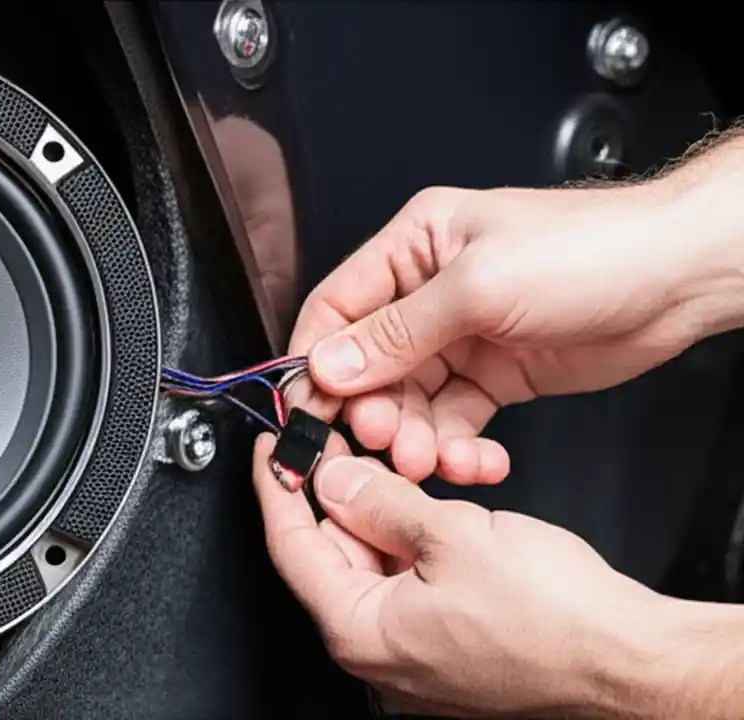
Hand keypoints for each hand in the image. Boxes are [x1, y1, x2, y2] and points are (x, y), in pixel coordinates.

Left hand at [252, 436, 743, 717]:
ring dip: (383, 512)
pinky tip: (435, 507)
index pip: (290, 546)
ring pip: (375, 565)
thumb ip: (382, 502)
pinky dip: (414, 541)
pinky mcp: (449, 648)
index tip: (272, 447)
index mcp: (360, 631)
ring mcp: (414, 655)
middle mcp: (378, 653)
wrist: (630, 662)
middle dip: (339, 492)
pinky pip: (411, 584)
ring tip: (403, 467)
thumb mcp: (453, 535)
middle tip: (343, 440)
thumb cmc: (556, 620)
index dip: (277, 486)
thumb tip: (337, 480)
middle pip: (331, 553)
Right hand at [288, 180, 743, 484]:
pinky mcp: (494, 376)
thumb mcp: (478, 287)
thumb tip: (330, 364)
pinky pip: (453, 422)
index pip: (337, 307)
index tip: (305, 408)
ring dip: (413, 437)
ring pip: (409, 402)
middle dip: (372, 410)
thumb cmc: (592, 250)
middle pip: (368, 365)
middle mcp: (429, 293)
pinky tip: (471, 460)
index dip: (316, 360)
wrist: (678, 279)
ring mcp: (461, 338)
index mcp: (414, 247)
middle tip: (383, 441)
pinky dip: (455, 448)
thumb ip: (397, 332)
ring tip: (429, 459)